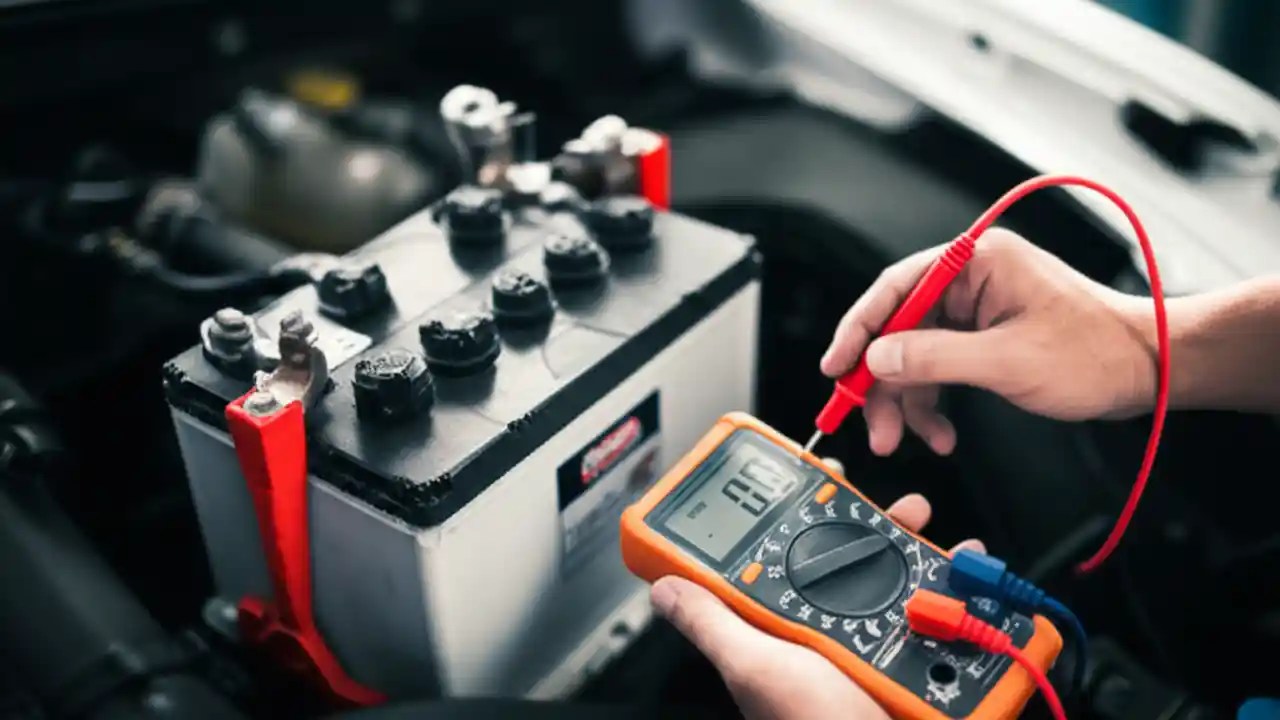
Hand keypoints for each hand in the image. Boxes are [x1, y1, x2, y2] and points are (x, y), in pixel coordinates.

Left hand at [651, 493, 983, 719]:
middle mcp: (834, 634)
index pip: (787, 560)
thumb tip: (663, 588)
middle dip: (877, 524)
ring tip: (934, 529)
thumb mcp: (757, 669)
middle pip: (853, 560)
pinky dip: (963, 585)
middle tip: (893, 503)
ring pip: (904, 580)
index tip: (820, 481)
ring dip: (925, 547)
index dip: (800, 516)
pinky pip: (945, 612)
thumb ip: (713, 625)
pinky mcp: (924, 659)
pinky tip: (968, 564)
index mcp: (787, 632)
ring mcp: (881, 646)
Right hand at [820, 229, 1157, 456]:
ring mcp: (976, 308)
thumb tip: (878, 360)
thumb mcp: (1007, 360)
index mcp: (976, 261)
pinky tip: (938, 432)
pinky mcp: (982, 336)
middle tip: (868, 420)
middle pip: (898, 327)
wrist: (1148, 371)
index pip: (896, 288)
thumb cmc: (1096, 353)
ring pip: (913, 354)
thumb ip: (934, 358)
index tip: (836, 367)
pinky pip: (938, 367)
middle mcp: (970, 279)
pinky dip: (932, 402)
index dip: (858, 330)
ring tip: (900, 438)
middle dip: (881, 380)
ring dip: (904, 400)